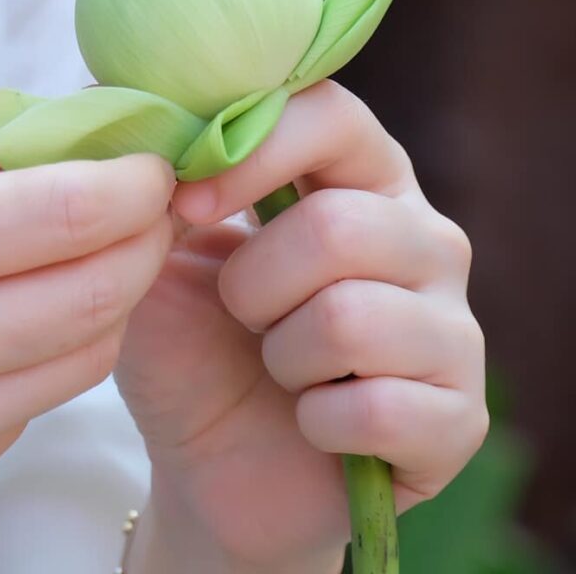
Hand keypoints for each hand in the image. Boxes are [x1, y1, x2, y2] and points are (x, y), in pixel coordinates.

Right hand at [0, 105, 174, 571]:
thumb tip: (83, 110)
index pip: (71, 212)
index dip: (138, 178)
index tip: (154, 155)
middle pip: (103, 289)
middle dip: (147, 234)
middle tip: (144, 197)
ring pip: (92, 350)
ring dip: (113, 291)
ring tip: (83, 247)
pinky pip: (43, 397)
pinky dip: (57, 345)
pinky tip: (16, 312)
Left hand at [115, 81, 484, 572]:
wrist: (215, 476)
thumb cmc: (194, 349)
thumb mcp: (154, 260)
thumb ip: (152, 185)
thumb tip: (115, 99)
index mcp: (360, 177)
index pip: (332, 115)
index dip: (253, 153)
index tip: (186, 203)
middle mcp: (426, 238)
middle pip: (339, 227)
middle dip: (255, 286)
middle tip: (244, 319)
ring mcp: (454, 329)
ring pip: (353, 319)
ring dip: (282, 359)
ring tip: (279, 370)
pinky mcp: (459, 419)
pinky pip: (377, 408)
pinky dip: (316, 424)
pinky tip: (314, 427)